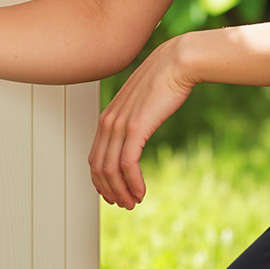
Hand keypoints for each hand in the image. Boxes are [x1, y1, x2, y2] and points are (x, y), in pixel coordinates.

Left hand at [89, 37, 197, 209]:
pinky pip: (128, 164)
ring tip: (133, 203)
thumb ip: (134, 119)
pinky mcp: (135, 127)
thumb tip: (137, 131)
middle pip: (98, 167)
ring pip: (111, 169)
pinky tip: (141, 192)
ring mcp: (119, 125)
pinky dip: (133, 183)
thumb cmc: (163, 82)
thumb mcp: (142, 104)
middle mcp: (108, 122)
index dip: (101, 181)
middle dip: (109, 191)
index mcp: (107, 117)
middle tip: (124, 205)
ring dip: (121, 191)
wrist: (175, 63)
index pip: (94, 158)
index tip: (113, 194)